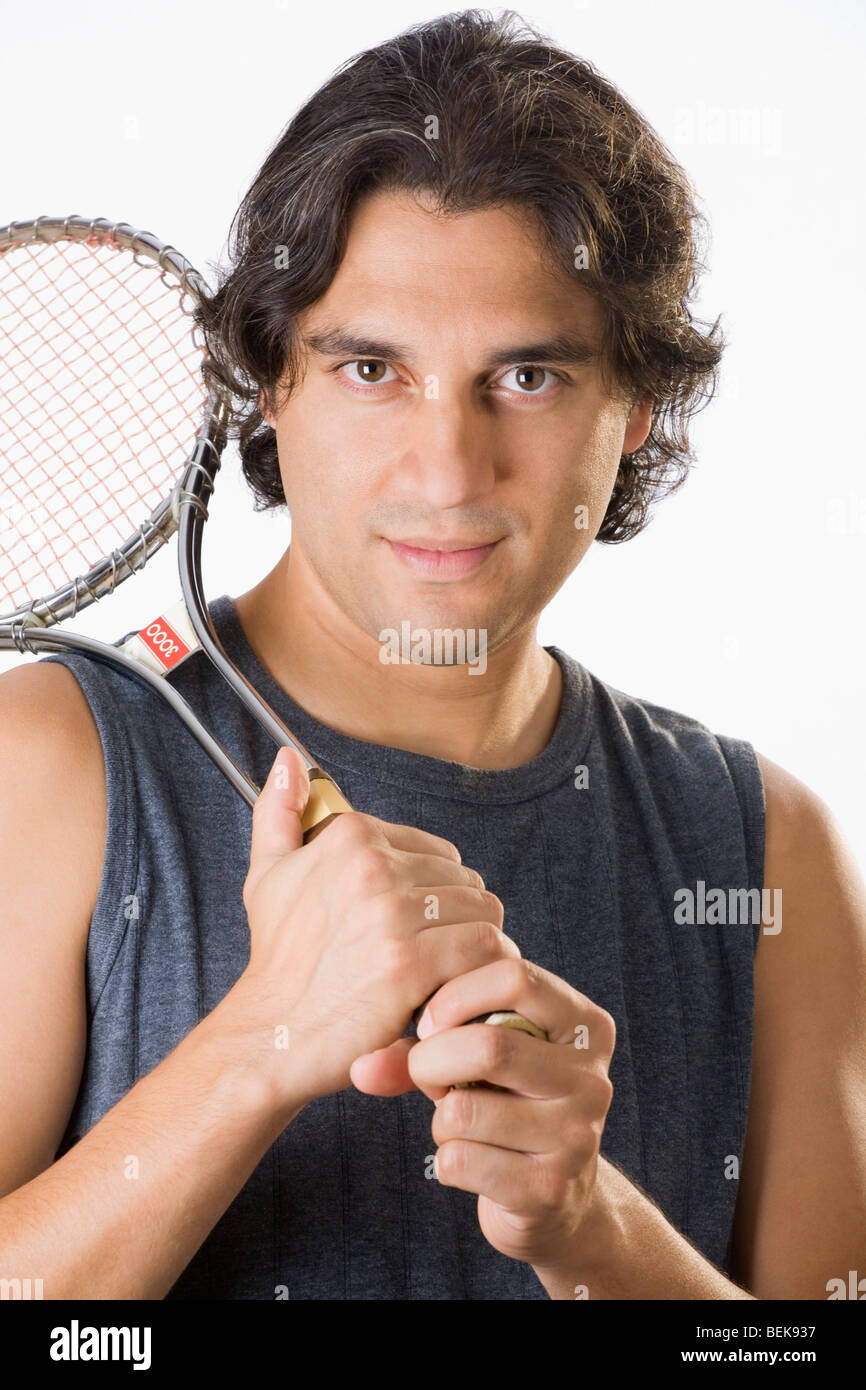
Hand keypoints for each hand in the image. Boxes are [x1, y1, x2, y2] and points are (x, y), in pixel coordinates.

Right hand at [231, 746, 519, 1108]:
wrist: (272, 1034)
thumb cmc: (277, 960)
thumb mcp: (268, 875)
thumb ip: (281, 811)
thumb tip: (289, 759)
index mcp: (349, 836)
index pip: (436, 849)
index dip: (434, 890)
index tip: (416, 924)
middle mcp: (374, 867)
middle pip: (464, 879)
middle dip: (457, 917)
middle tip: (436, 952)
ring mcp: (394, 914)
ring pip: (482, 910)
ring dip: (474, 942)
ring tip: (449, 970)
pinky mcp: (413, 963)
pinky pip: (483, 947)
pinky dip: (480, 970)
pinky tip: (457, 986)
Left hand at [405, 958, 615, 1269]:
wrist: (550, 1196)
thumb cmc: (506, 1102)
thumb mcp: (481, 1059)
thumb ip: (424, 1045)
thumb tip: (362, 1067)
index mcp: (584, 1024)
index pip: (515, 976)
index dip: (455, 996)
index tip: (429, 1023)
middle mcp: (592, 1076)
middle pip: (489, 1046)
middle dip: (432, 1061)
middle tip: (423, 1073)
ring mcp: (577, 1135)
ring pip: (465, 1109)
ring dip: (440, 1118)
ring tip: (458, 1122)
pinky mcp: (550, 1188)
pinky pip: (461, 1160)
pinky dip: (446, 1160)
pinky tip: (472, 1162)